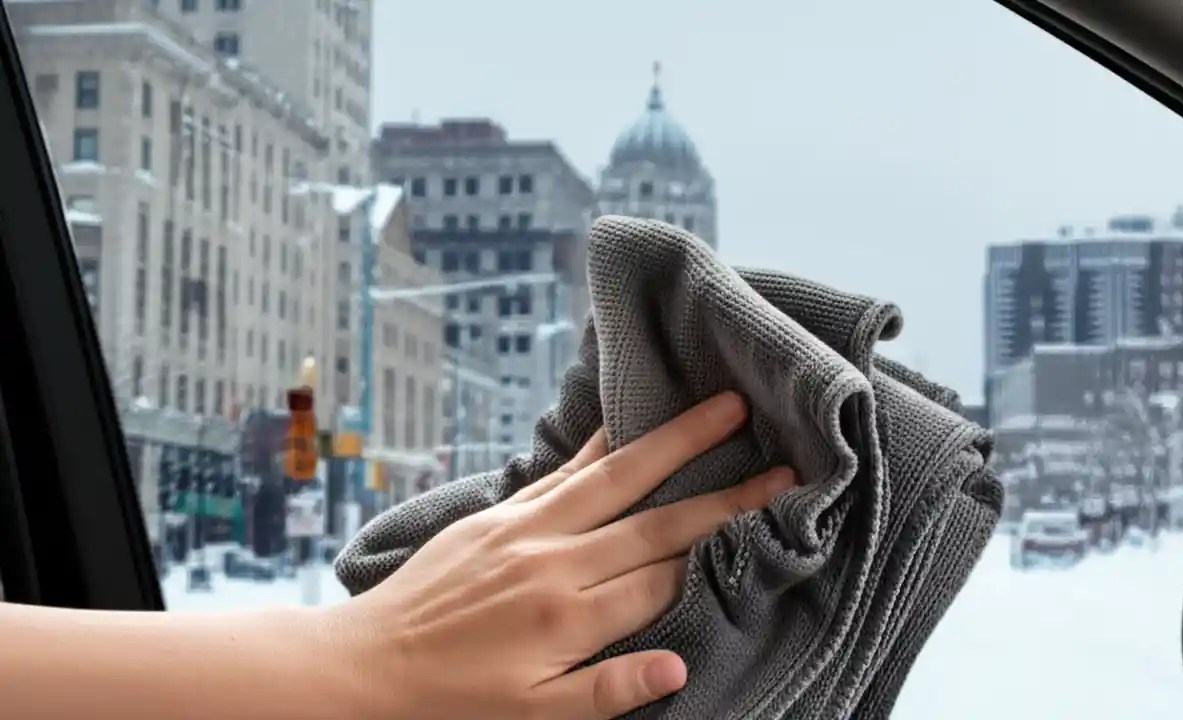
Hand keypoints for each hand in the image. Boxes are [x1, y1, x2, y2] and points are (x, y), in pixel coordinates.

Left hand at [323, 391, 794, 719]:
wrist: (367, 665)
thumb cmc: (454, 702)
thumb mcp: (534, 718)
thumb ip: (608, 692)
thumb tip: (679, 665)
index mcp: (570, 617)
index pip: (666, 577)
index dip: (722, 549)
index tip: (773, 518)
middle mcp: (556, 561)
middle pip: (656, 519)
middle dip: (723, 491)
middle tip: (779, 461)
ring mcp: (526, 528)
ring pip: (615, 475)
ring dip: (674, 440)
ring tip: (722, 406)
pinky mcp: (499, 512)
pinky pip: (561, 468)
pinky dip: (600, 441)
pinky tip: (629, 417)